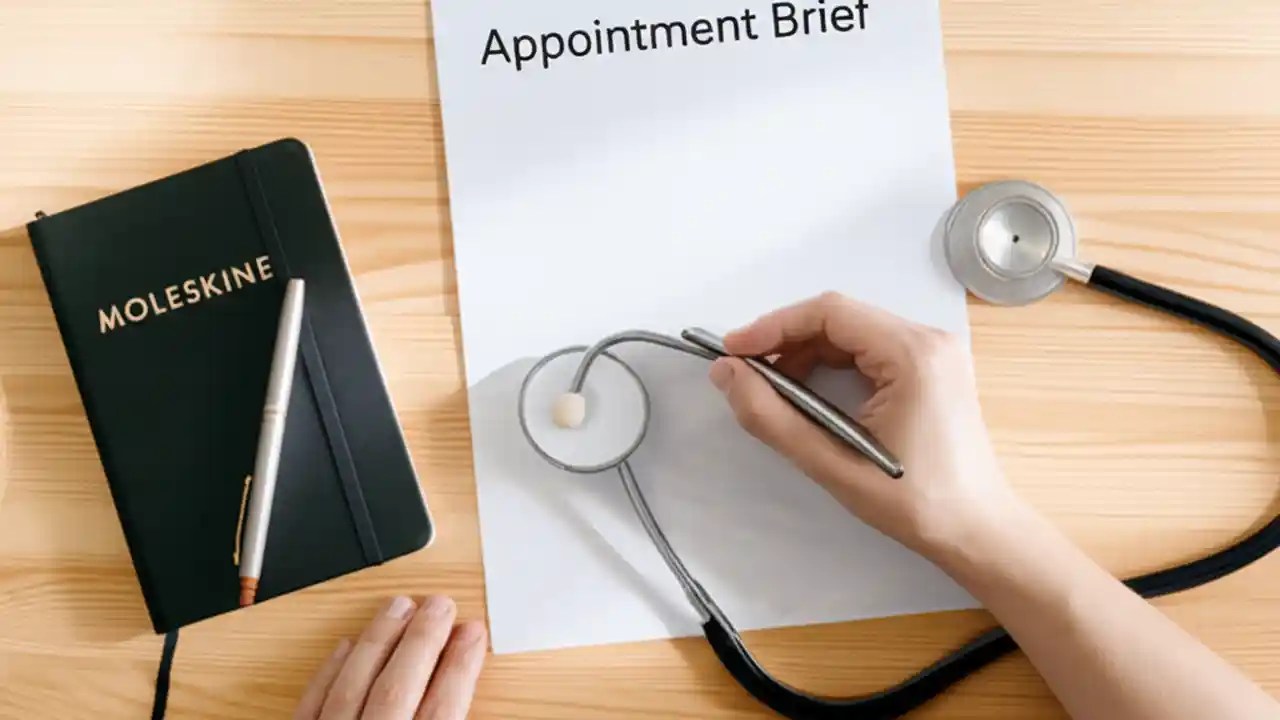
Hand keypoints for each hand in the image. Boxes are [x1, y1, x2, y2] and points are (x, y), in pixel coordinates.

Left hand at [295, 595, 486, 719]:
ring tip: (398, 606)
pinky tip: (346, 646)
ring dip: (378, 641)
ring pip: (352, 686)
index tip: (473, 633)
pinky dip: (328, 673)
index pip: (443, 709)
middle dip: (422, 640)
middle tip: (440, 604)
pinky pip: (312, 705)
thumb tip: (462, 681)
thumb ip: (449, 718)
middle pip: (398, 688)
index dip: (461, 666)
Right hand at [709, 292, 1015, 559]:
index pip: (830, 313)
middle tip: (745, 372)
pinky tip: (808, 393)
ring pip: (852, 332)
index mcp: (914, 354)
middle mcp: (929, 340)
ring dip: (806, 352)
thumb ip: (773, 417)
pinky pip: (870, 349)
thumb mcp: (834, 464)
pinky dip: (832, 363)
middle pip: (840, 318)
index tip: (732, 351)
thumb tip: (728, 374)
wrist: (978, 531)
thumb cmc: (916, 504)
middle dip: (786, 340)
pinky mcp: (932, 369)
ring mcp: (934, 352)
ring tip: (771, 388)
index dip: (773, 326)